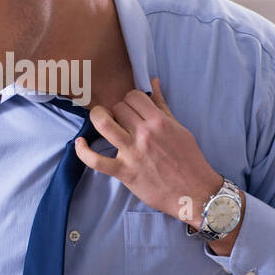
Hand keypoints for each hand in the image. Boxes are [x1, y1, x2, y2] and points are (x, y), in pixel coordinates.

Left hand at [73, 76, 221, 223]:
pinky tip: (80, 143)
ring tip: (100, 120)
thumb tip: (153, 82)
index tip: (131, 109)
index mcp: (159, 121)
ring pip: (104, 124)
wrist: (194, 192)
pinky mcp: (124, 172)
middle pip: (118, 107)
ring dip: (98, 117)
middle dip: (117, 110)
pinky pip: (96, 160)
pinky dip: (84, 151)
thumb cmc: (189, 160)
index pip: (133, 96)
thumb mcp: (179, 128)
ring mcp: (133, 152)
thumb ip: (162, 105)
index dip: (130, 100)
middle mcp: (145, 134)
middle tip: (121, 120)